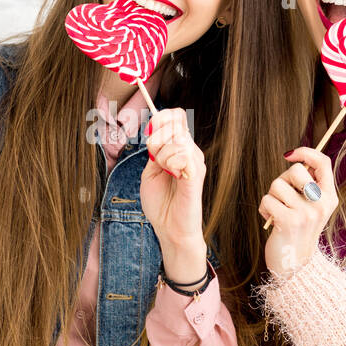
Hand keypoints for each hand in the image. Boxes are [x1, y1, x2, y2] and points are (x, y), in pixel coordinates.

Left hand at [140, 107, 206, 257]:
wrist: (170, 229)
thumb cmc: (161, 203)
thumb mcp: (150, 172)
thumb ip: (154, 152)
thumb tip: (154, 132)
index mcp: (179, 149)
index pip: (176, 117)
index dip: (161, 118)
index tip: (149, 134)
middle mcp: (191, 151)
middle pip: (174, 123)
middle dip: (156, 139)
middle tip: (156, 161)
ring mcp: (195, 161)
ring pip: (176, 139)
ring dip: (162, 155)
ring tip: (165, 172)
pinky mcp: (196, 173)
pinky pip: (182, 153)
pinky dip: (170, 163)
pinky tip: (173, 175)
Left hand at [258, 147, 338, 279]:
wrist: (295, 265)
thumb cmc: (298, 230)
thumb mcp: (312, 207)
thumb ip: (308, 185)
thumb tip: (295, 158)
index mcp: (330, 198)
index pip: (323, 162)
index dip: (305, 152)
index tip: (289, 155)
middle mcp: (321, 204)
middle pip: (295, 170)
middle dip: (282, 180)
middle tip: (283, 198)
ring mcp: (307, 213)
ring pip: (277, 185)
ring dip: (271, 196)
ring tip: (277, 211)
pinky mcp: (289, 222)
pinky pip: (267, 199)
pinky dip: (264, 208)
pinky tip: (271, 220)